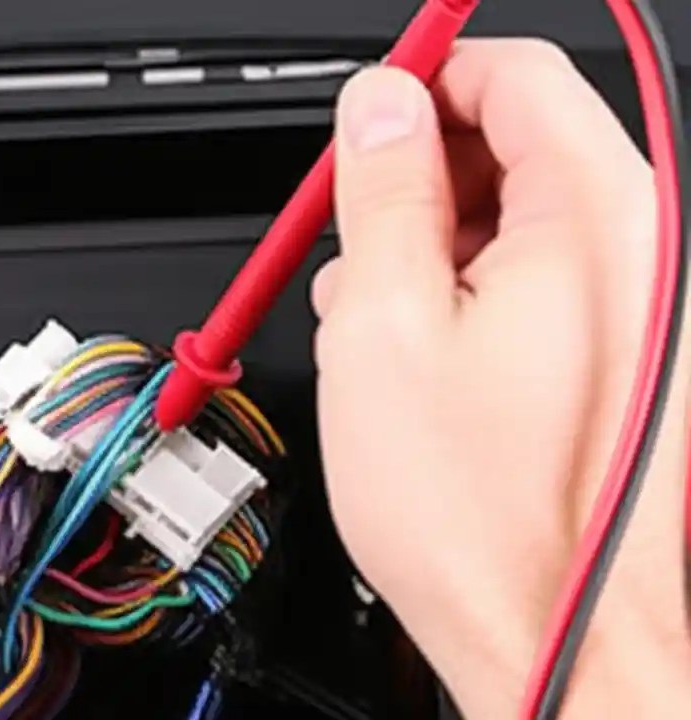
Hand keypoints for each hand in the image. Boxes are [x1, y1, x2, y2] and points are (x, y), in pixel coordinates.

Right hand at [314, 39, 690, 716]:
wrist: (560, 642)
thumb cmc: (482, 516)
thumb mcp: (383, 323)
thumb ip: (383, 190)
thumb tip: (378, 106)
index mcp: (595, 220)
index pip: (514, 75)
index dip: (424, 87)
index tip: (365, 124)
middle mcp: (644, 254)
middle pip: (518, 145)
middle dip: (420, 182)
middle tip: (355, 242)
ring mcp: (645, 311)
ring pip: (520, 223)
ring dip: (436, 253)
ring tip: (381, 331)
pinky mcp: (629, 360)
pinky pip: (544, 287)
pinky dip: (474, 303)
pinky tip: (425, 363)